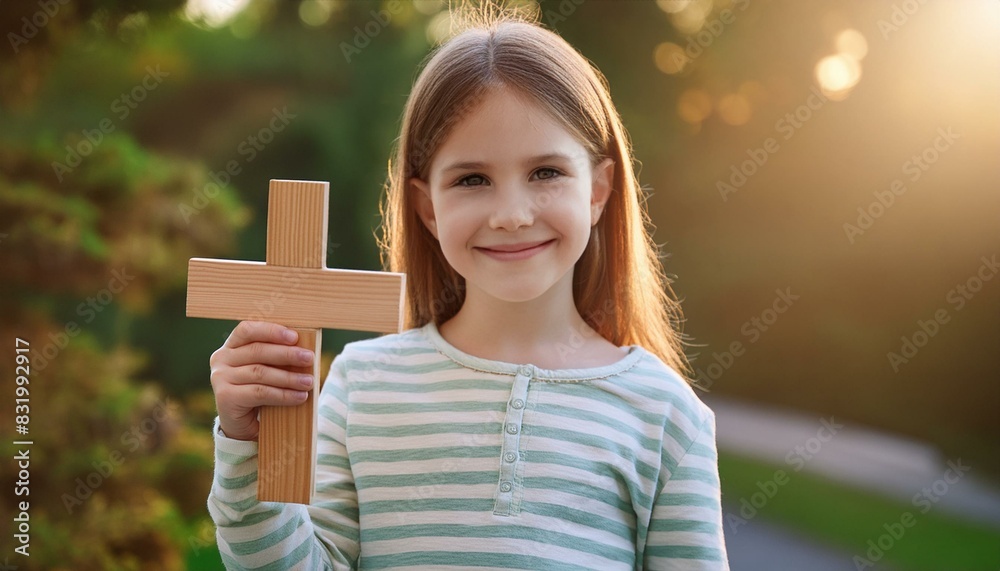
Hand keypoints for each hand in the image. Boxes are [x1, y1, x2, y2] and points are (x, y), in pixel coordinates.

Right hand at [209, 321, 314, 440]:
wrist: (244, 425)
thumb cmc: (261, 390)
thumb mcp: (268, 369)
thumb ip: (278, 357)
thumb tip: (305, 350)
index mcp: (231, 345)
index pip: (248, 330)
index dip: (271, 331)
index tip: (294, 337)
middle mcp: (221, 358)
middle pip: (257, 351)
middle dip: (286, 354)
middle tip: (309, 358)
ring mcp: (220, 378)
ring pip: (260, 372)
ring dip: (288, 377)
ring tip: (309, 382)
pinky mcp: (225, 397)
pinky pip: (259, 392)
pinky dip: (283, 395)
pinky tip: (299, 397)